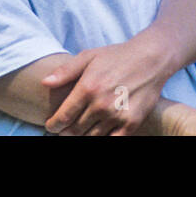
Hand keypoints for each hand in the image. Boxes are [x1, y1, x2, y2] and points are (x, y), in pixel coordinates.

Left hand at [41, 34, 173, 135]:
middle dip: (66, 132)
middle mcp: (101, 104)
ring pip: (92, 136)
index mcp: (87, 88)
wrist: (150, 59)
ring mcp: (117, 115)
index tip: (51, 126)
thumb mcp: (88, 57)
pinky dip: (103, 138)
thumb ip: (65, 71)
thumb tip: (44, 83)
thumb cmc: (116, 56)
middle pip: (76, 129)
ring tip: (78, 133)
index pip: (64, 116)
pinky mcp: (132, 123)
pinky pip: (113, 140)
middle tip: (62, 132)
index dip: (54, 125)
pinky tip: (98, 133)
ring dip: (83, 137)